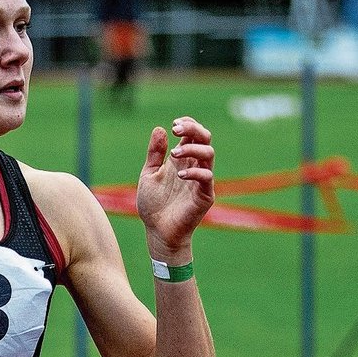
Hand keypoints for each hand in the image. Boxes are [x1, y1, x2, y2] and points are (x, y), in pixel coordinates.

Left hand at [136, 116, 214, 258]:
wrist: (157, 231)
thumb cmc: (153, 205)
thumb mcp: (149, 175)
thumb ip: (155, 154)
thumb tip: (160, 129)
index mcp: (182, 159)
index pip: (192, 134)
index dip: (187, 124)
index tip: (174, 125)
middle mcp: (194, 166)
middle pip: (205, 138)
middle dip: (193, 129)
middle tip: (176, 130)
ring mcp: (201, 180)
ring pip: (209, 154)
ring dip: (192, 148)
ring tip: (173, 155)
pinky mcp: (205, 195)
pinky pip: (207, 177)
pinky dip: (194, 172)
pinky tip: (180, 174)